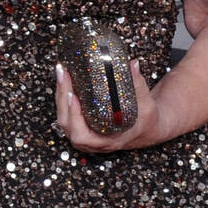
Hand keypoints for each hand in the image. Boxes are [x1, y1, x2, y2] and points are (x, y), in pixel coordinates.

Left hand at [53, 60, 168, 152]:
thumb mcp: (146, 104)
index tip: (73, 96)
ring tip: (61, 72)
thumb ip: (138, 85)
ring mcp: (84, 136)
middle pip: (66, 123)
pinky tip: (64, 79)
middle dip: (62, 97)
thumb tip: (133, 65)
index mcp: (106, 141)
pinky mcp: (81, 127)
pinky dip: (63, 97)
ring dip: (60, 95)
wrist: (147, 128)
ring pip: (63, 118)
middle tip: (63, 74)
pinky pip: (66, 114)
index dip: (74, 117)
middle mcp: (91, 142)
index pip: (81, 135)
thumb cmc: (146, 120)